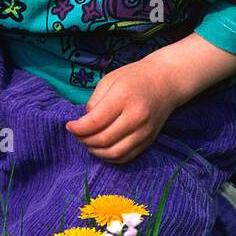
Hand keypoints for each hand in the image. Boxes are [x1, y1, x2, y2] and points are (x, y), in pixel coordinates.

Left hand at [65, 61, 183, 163]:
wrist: (166, 81)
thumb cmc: (134, 78)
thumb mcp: (109, 80)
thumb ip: (94, 101)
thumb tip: (84, 123)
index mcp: (124, 97)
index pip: (95, 122)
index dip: (77, 128)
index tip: (69, 126)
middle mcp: (137, 117)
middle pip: (103, 140)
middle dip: (84, 140)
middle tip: (76, 134)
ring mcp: (145, 131)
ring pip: (114, 153)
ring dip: (95, 151)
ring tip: (87, 142)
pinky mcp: (149, 140)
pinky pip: (126, 157)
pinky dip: (110, 157)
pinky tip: (101, 148)